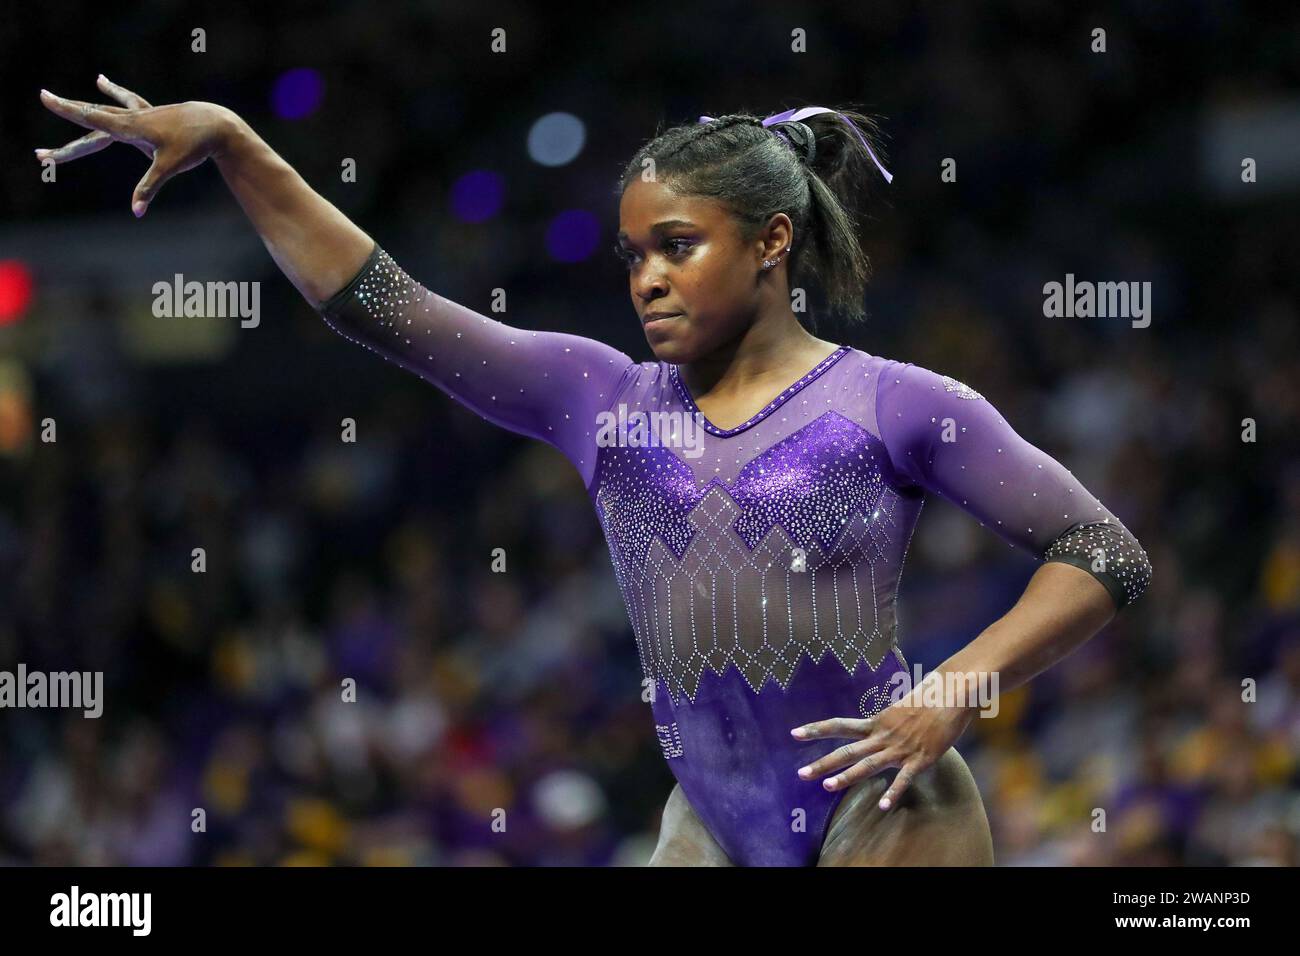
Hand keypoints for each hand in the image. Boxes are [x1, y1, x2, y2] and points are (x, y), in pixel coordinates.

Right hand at [36, 75, 238, 216]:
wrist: (216, 124)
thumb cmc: (193, 144)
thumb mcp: (169, 167)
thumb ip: (148, 188)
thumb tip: (136, 211)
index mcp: (130, 126)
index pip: (91, 118)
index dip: (67, 111)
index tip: (45, 98)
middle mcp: (132, 116)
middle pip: (94, 113)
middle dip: (68, 109)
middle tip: (43, 96)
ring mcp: (142, 113)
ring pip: (108, 105)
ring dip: (89, 98)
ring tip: (75, 83)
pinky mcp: (152, 114)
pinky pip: (127, 101)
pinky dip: (114, 92)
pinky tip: (103, 82)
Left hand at [790, 683, 976, 810]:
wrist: (953, 693)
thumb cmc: (930, 698)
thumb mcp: (901, 708)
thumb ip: (887, 722)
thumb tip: (879, 726)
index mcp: (877, 721)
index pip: (839, 725)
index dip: (816, 729)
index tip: (794, 733)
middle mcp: (883, 735)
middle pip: (847, 751)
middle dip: (822, 763)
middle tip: (800, 774)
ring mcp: (900, 748)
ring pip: (867, 765)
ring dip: (846, 776)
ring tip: (827, 787)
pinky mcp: (920, 758)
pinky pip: (904, 779)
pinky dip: (894, 793)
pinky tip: (883, 806)